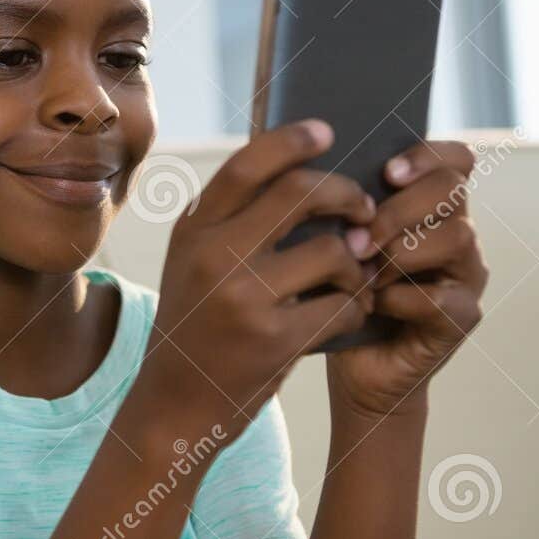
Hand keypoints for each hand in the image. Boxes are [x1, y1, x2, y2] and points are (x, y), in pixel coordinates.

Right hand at [130, 120, 376, 446]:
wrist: (173, 406)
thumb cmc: (197, 329)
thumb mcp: (194, 266)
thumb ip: (232, 222)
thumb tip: (303, 169)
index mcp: (195, 230)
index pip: (250, 164)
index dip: (294, 140)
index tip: (327, 132)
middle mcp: (213, 256)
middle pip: (302, 192)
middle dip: (347, 195)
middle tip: (365, 209)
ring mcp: (243, 298)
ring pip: (334, 251)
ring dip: (357, 264)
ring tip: (354, 278)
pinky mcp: (273, 340)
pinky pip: (342, 305)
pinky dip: (356, 307)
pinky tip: (347, 314)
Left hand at [325, 140, 487, 419]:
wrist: (355, 366)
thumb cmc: (343, 295)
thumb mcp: (337, 243)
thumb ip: (345, 209)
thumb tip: (319, 171)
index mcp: (431, 208)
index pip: (455, 160)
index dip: (426, 155)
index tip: (386, 172)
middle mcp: (458, 234)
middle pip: (452, 190)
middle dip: (399, 208)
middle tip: (358, 237)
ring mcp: (466, 276)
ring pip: (457, 237)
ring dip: (401, 250)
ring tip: (363, 270)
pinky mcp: (461, 318)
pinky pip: (440, 297)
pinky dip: (399, 297)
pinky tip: (372, 303)